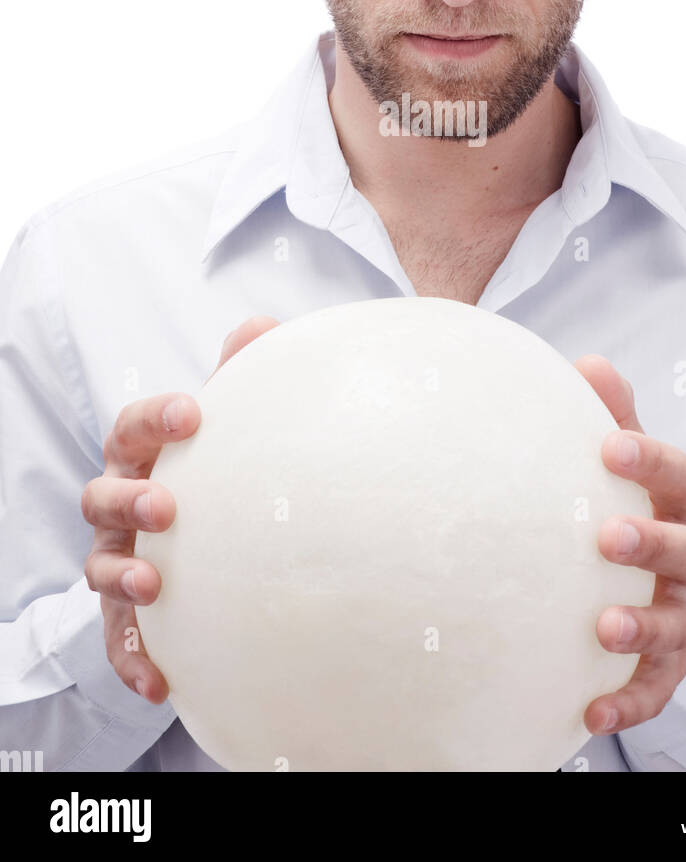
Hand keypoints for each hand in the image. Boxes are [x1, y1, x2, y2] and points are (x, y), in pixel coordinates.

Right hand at [81, 315, 279, 702]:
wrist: (217, 530)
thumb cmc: (219, 465)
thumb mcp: (232, 423)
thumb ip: (242, 376)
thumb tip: (262, 326)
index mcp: (143, 452)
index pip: (134, 426)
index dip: (155, 417)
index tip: (191, 412)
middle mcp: (121, 502)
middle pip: (102, 494)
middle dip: (128, 497)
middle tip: (166, 503)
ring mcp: (119, 558)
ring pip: (100, 565)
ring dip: (122, 574)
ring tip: (153, 582)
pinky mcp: (129, 612)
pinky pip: (119, 639)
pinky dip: (132, 659)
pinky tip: (159, 683)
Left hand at [574, 354, 685, 735]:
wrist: (642, 579)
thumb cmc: (623, 502)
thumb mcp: (617, 458)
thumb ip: (609, 416)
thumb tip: (589, 366)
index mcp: (679, 504)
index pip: (678, 476)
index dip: (649, 460)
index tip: (608, 447)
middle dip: (652, 542)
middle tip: (608, 536)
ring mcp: (683, 614)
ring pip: (678, 623)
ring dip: (644, 625)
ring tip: (604, 627)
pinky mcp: (667, 666)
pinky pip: (655, 690)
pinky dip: (628, 703)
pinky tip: (592, 711)